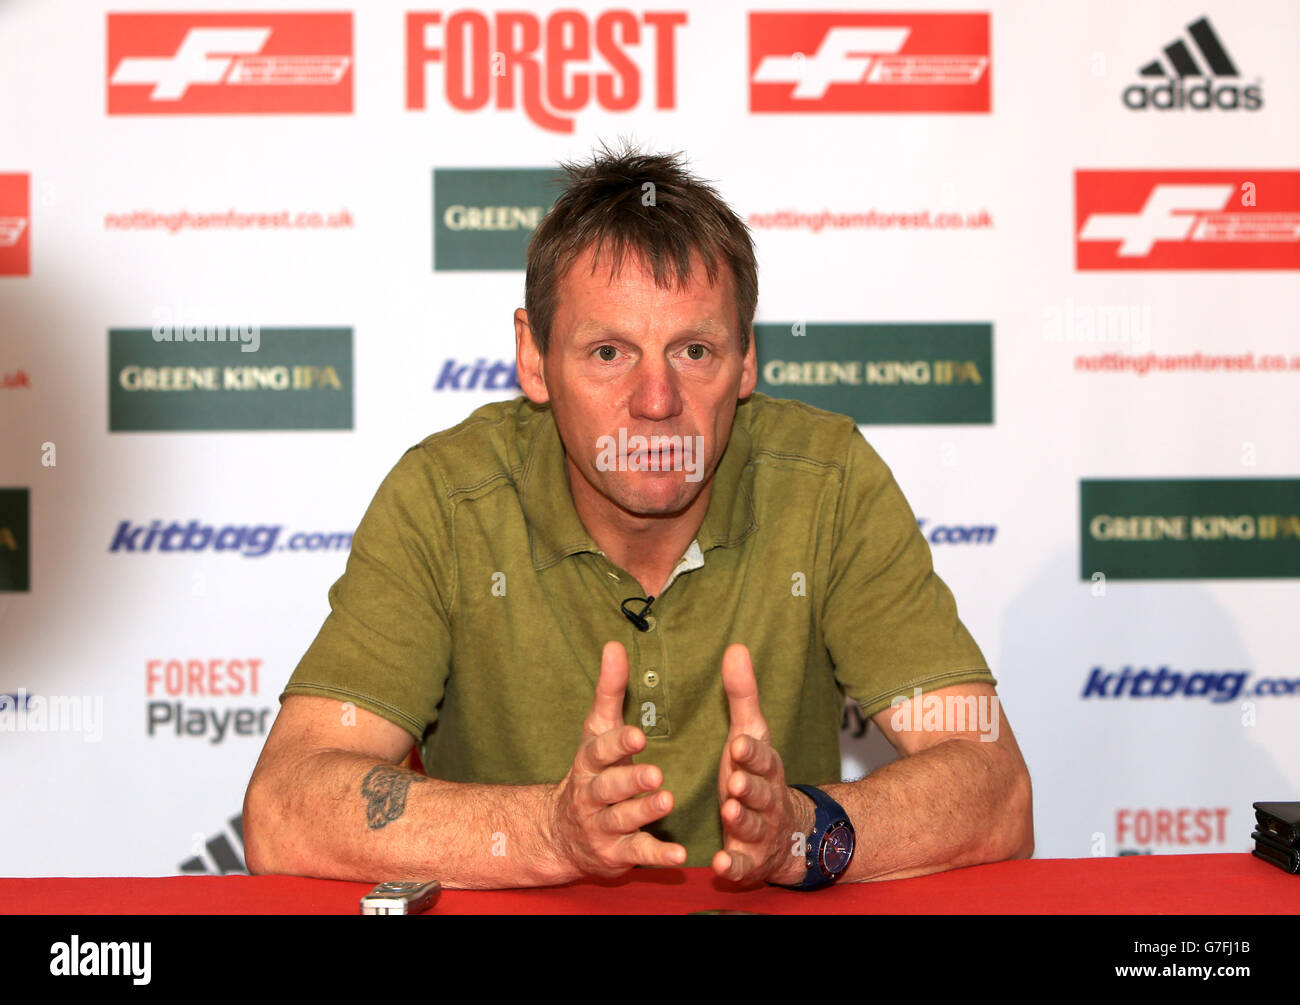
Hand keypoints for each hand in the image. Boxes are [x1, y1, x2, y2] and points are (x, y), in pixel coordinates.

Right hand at [546, 641, 687, 878]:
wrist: (560, 832)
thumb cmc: (591, 771)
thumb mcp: (596, 731)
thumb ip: (610, 691)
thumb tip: (614, 645)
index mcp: (589, 762)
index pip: (600, 750)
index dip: (618, 744)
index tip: (638, 735)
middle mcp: (591, 794)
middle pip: (608, 787)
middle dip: (631, 781)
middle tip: (657, 774)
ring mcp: (602, 826)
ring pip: (622, 820)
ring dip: (644, 812)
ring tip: (667, 801)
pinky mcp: (617, 853)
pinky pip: (637, 854)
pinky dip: (657, 855)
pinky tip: (678, 855)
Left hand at [713, 644, 811, 885]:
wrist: (786, 834)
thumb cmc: (756, 776)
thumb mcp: (750, 736)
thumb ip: (742, 696)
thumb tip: (735, 647)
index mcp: (765, 767)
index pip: (760, 757)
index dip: (751, 753)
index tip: (737, 745)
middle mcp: (767, 799)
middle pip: (762, 793)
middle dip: (751, 788)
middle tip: (736, 783)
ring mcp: (760, 832)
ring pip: (754, 827)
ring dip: (743, 821)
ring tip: (730, 813)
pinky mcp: (748, 861)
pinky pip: (742, 864)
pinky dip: (733, 865)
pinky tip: (721, 864)